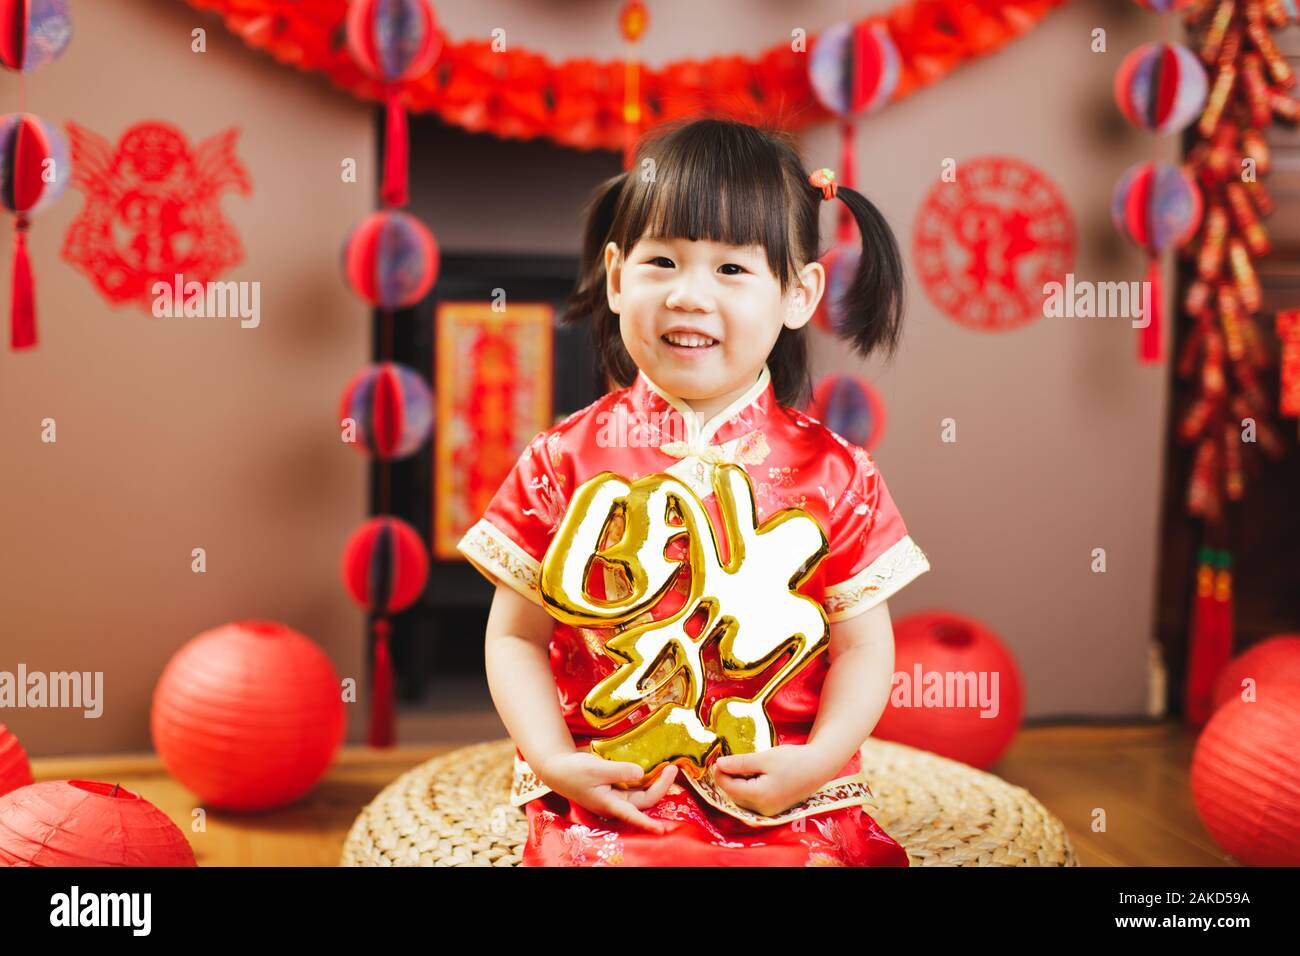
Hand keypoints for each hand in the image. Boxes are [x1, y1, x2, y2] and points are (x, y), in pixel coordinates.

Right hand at [536, 751, 678, 833]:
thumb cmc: (574, 771)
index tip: (662, 830)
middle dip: (661, 786)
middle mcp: (615, 803)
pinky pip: (635, 785)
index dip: (647, 824)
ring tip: (669, 768)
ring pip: (641, 792)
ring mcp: (616, 795)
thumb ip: (619, 771)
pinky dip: (645, 778)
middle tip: (673, 768)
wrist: (558, 768)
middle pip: (644, 799)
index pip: (633, 815)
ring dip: (656, 782)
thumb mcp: (596, 768)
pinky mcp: (615, 787)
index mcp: (609, 804)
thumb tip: (642, 773)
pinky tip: (653, 768)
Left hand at [712, 745, 831, 817]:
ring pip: (742, 798)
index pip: (728, 787)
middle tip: (728, 760)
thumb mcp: (765, 758)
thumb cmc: (794, 760)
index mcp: (759, 796)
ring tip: (740, 765)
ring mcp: (768, 811)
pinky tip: (752, 774)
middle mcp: (762, 809)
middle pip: (733, 794)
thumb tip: (718, 764)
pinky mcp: (773, 809)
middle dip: (727, 778)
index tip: (717, 758)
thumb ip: (740, 763)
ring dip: (737, 783)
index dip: (719, 773)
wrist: (819, 767)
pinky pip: (752, 800)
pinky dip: (747, 787)